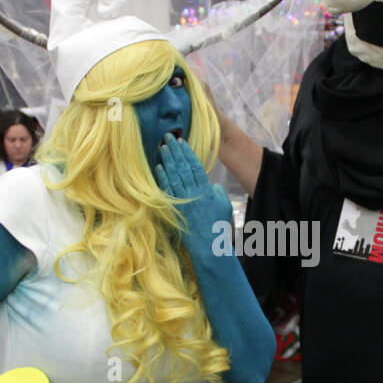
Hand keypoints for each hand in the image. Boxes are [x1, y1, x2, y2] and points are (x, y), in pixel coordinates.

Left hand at [155, 134, 231, 262]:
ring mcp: (183, 201)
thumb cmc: (217, 226)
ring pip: (174, 176)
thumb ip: (218, 192)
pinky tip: (158, 168)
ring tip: (162, 148)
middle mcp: (194, 193)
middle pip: (183, 167)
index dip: (188, 152)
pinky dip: (162, 178)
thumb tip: (212, 184)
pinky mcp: (175, 209)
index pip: (196, 166)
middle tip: (168, 137)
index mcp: (207, 190)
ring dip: (167, 161)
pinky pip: (167, 191)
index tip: (181, 141)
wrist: (208, 245)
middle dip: (175, 151)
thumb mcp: (224, 206)